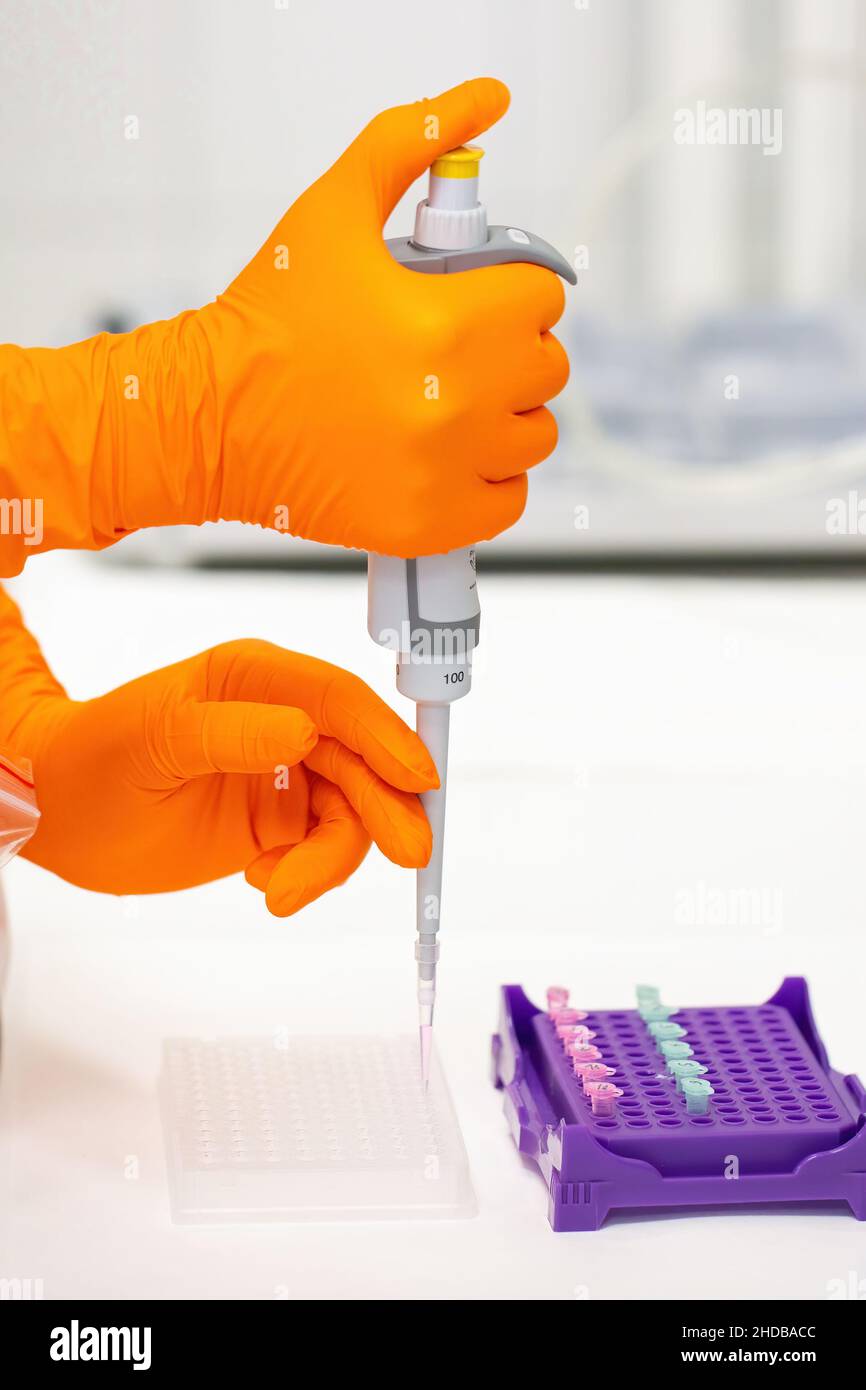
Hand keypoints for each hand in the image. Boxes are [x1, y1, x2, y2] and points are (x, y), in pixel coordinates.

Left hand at [0, 615, 436, 914]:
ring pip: (351, 814)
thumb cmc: (95, 757)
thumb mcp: (157, 739)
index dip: (384, 736)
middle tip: (406, 853)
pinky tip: (265, 881)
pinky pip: (325, 850)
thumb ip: (230, 734)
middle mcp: (281, 719)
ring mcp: (284, 773)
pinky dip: (308, 874)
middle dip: (386, 808)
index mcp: (255, 677)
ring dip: (331, 860)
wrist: (62, 817)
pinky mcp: (280, 823)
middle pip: (362, 761)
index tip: (415, 776)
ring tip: (281, 889)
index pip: (337, 700)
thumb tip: (302, 732)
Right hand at [196, 75, 569, 555]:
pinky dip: (489, 480)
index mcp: (447, 325)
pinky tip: (446, 455)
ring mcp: (445, 474)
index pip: (542, 297)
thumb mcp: (334, 208)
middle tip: (457, 346)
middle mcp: (456, 406)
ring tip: (449, 400)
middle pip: (546, 368)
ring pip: (534, 436)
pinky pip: (508, 501)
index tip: (474, 296)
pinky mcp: (429, 524)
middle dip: (508, 348)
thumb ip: (414, 140)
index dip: (509, 288)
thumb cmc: (266, 319)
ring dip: (505, 414)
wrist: (207, 418)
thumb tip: (486, 100)